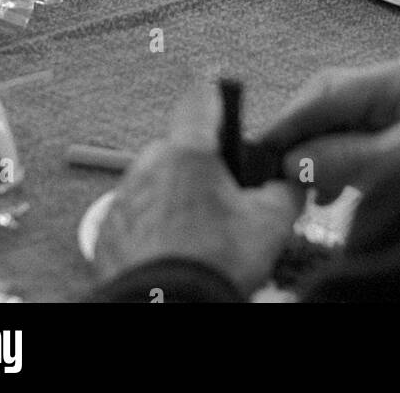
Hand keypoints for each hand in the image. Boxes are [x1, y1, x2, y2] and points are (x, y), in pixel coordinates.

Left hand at [94, 83, 301, 295]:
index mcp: (189, 152)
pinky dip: (150, 230)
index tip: (219, 92)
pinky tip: (172, 254)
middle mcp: (149, 167)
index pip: (200, 98)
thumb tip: (292, 182)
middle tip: (220, 203)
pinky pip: (134, 219)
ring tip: (197, 239)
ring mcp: (123, 200)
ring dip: (172, 201)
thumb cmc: (214, 264)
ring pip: (154, 185)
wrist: (165, 307)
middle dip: (197, 170)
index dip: (214, 94)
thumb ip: (285, 191)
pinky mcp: (107, 234)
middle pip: (178, 150)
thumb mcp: (270, 224)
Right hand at [260, 53, 399, 200]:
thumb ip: (342, 158)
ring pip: (346, 126)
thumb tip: (292, 159)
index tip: (262, 146)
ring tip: (300, 190)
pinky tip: (327, 193)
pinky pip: (363, 144)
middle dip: (303, 137)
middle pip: (336, 103)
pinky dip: (340, 166)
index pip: (332, 88)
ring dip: (319, 156)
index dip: (293, 118)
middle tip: (272, 169)